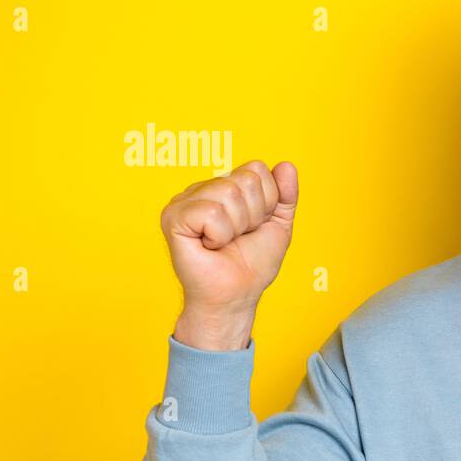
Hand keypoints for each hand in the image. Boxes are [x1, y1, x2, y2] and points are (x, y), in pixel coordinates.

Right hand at [160, 161, 297, 348]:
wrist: (237, 294)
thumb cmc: (252, 263)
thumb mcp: (278, 225)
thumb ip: (285, 195)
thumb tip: (287, 165)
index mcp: (223, 186)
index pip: (256, 169)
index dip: (267, 202)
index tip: (254, 226)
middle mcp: (201, 189)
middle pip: (244, 179)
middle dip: (253, 215)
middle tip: (239, 237)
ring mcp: (184, 201)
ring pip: (228, 192)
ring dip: (237, 226)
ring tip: (224, 242)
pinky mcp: (173, 218)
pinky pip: (211, 212)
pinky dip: (220, 235)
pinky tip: (210, 246)